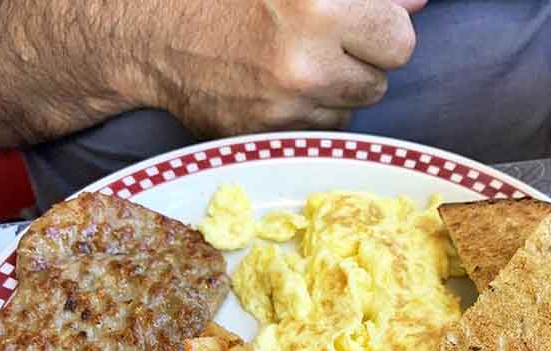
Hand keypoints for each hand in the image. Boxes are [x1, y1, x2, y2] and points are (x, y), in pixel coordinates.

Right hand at [134, 0, 420, 137]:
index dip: (383, 30)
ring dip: (336, 91)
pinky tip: (280, 88)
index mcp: (318, 3)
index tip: (360, 24)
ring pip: (350, 112)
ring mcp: (284, 107)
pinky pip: (317, 133)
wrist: (151, 31)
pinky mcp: (266, 137)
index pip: (399, 39)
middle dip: (362, 62)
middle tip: (325, 42)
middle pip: (380, 82)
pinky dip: (309, 114)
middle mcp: (305, 61)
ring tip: (297, 62)